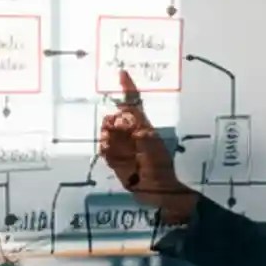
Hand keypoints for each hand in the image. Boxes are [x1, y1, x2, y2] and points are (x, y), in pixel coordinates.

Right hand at [98, 70, 197, 221]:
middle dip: (112, 121)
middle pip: (115, 117)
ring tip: (113, 146)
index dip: (128, 88)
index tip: (122, 73)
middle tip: (115, 132)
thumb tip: (125, 119)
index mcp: (144, 127)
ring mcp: (123, 146)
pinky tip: (111, 156)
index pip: (134, 104)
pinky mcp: (116, 159)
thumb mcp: (152, 148)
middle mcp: (132, 134)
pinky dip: (105, 150)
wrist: (158, 192)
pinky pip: (105, 150)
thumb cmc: (160, 169)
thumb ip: (139, 132)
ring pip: (107, 133)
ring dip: (107, 136)